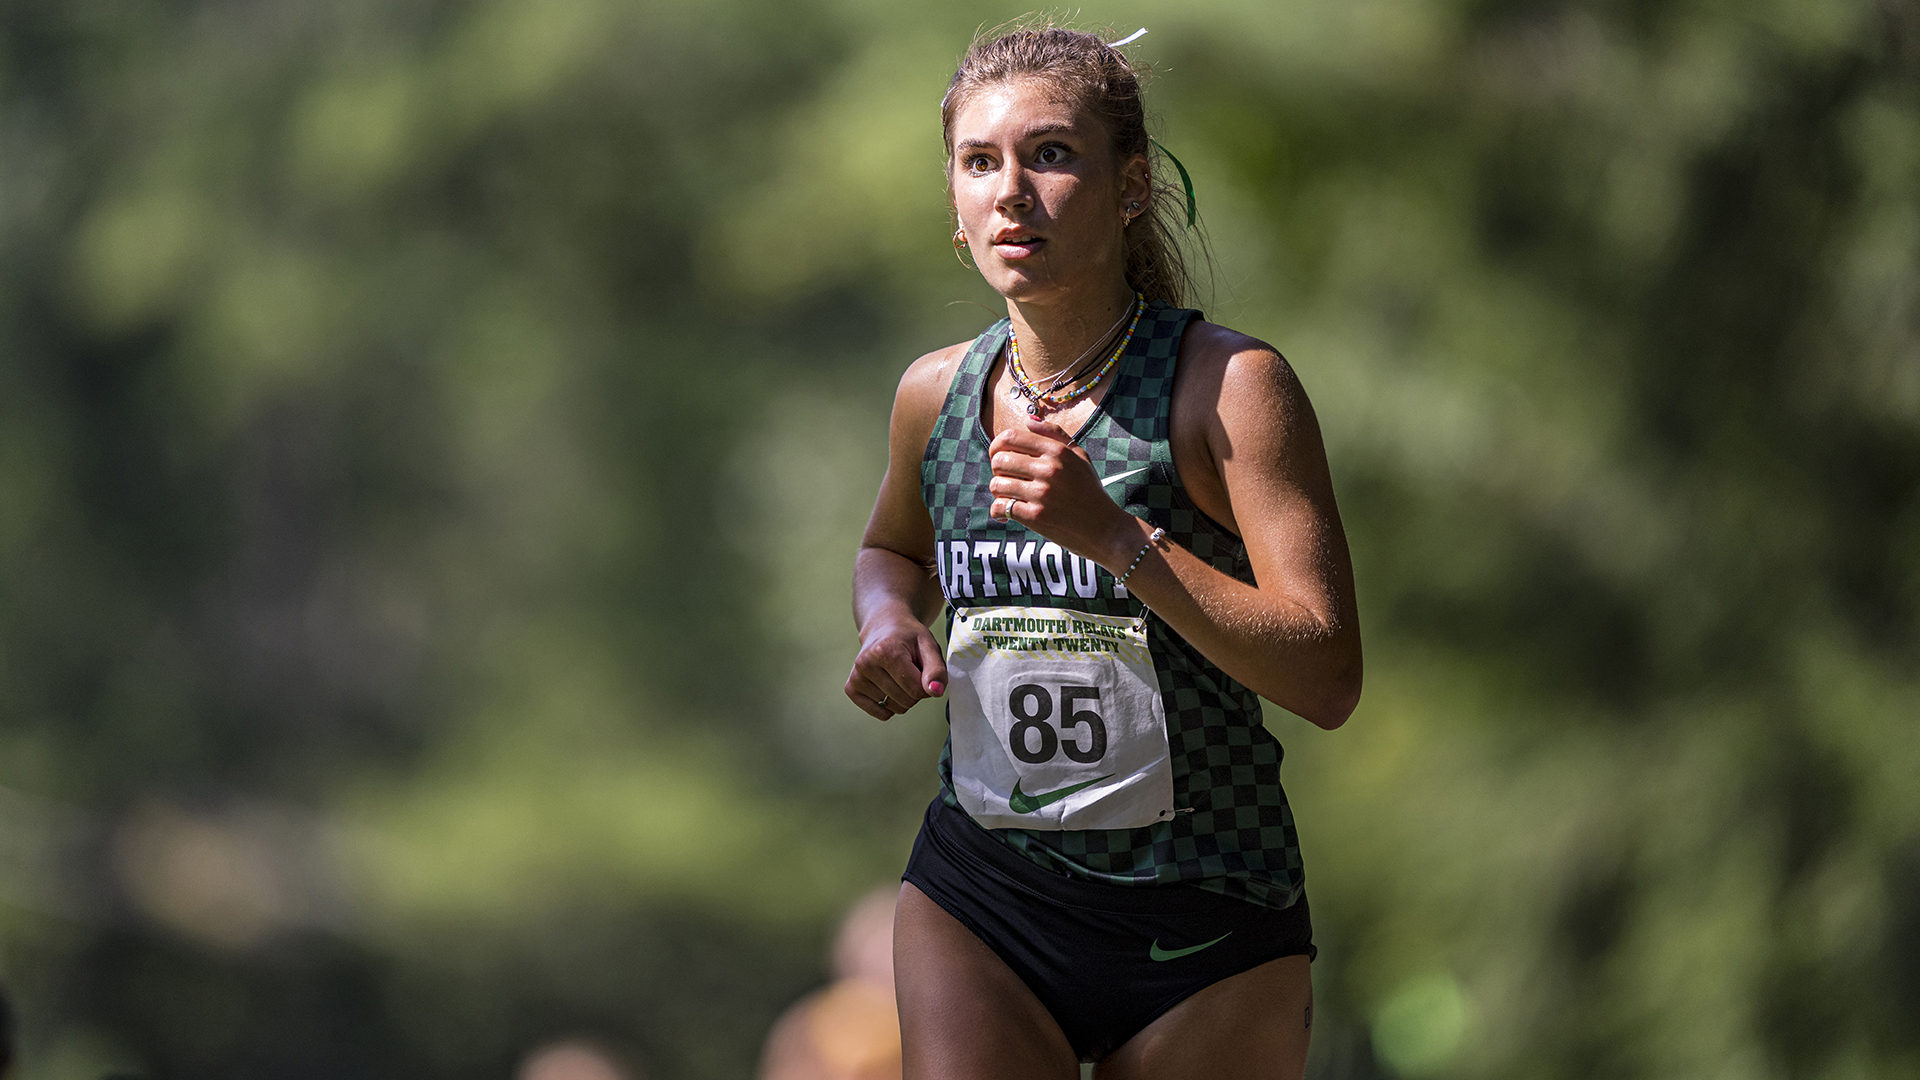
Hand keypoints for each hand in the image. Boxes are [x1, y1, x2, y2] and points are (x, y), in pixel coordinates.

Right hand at [845, 614, 946, 720]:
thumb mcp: (929, 646)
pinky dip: (889, 705)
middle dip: (914, 691)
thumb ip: (936, 669)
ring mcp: (856, 677)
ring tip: (898, 675)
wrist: (884, 628)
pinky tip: (888, 685)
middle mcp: (866, 664)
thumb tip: (935, 691)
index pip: (916, 690)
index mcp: (885, 652)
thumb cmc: (908, 637)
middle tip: (910, 671)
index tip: (923, 671)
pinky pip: (880, 712)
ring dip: (902, 697)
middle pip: (906, 701)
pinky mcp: (851, 688)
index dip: (927, 685)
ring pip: (894, 708)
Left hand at [987, 415, 1140, 566]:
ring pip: (996, 484)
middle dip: (997, 470)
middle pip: (999, 460)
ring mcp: (1042, 494)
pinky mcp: (1035, 517)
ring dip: (998, 493)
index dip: (997, 446)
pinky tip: (1007, 516)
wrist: (1105, 529)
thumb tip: (1028, 420)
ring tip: (1010, 497)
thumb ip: (1055, 435)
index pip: (1010, 437)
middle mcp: (1049, 469)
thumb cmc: (1090, 491)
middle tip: (1007, 480)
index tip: (999, 456)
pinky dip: (999, 512)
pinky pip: (1000, 507)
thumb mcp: (1080, 457)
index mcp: (1058, 451)